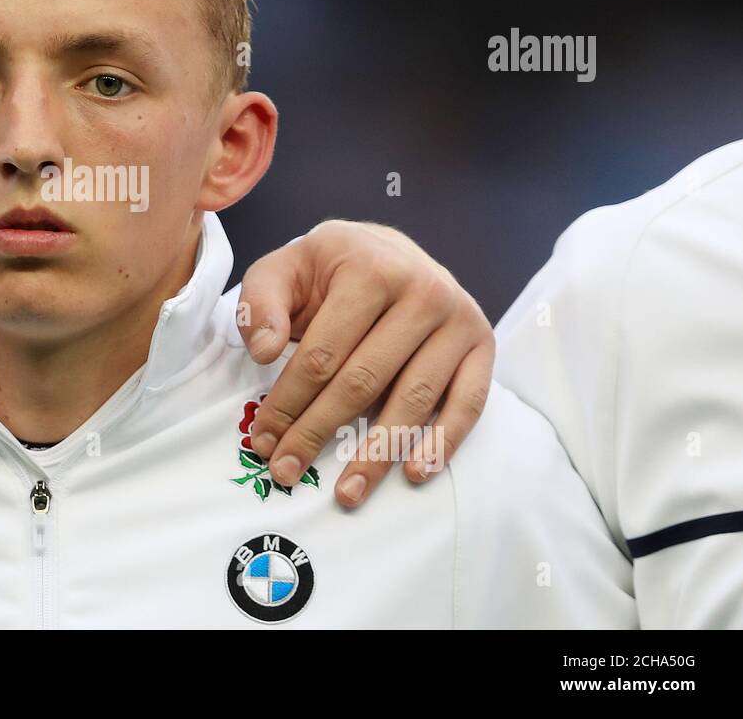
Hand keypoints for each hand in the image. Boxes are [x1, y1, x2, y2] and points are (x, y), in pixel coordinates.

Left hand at [237, 220, 492, 507]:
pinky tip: (415, 472)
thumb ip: (260, 303)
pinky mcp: (483, 343)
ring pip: (413, 399)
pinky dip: (443, 441)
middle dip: (319, 432)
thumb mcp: (282, 269)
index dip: (288, 402)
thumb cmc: (328, 269)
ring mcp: (458, 319)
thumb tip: (266, 353)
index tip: (262, 440)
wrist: (388, 250)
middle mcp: (423, 291)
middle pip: (363, 381)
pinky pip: (467, 402)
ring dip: (377, 453)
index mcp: (370, 269)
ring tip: (346, 492)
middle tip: (288, 472)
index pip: (322, 353)